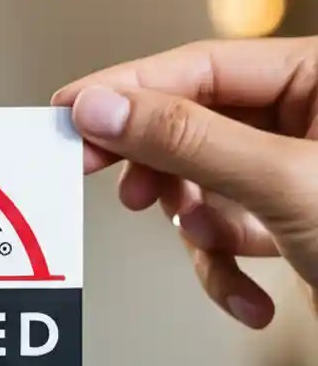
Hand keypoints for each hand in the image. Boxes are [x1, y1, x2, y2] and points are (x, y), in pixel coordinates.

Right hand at [52, 37, 317, 328]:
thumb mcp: (286, 182)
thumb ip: (189, 140)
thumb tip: (107, 108)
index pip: (202, 67)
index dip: (130, 90)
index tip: (72, 112)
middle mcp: (310, 118)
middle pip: (195, 123)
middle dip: (162, 166)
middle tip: (102, 176)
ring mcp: (298, 173)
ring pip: (205, 186)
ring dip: (201, 230)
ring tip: (209, 244)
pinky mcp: (290, 223)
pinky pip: (228, 235)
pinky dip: (227, 272)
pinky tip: (249, 298)